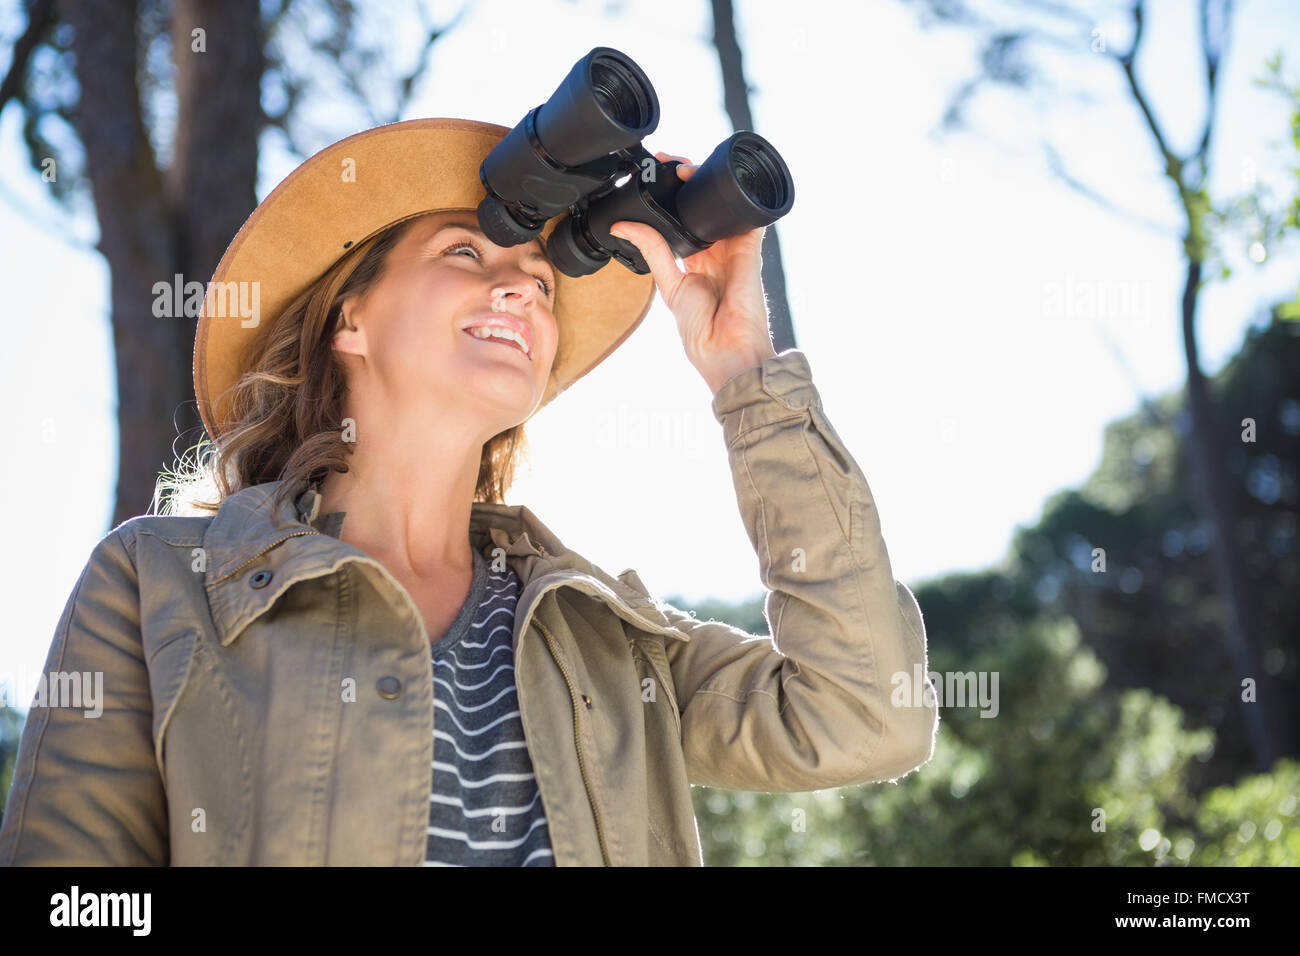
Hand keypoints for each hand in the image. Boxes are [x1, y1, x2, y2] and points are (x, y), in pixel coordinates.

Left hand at [609, 151, 776, 395]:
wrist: (726, 351)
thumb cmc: (702, 331)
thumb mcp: (669, 285)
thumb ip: (652, 251)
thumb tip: (622, 226)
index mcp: (697, 263)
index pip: (686, 221)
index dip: (674, 199)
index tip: (657, 176)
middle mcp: (718, 253)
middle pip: (705, 208)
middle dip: (689, 183)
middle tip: (669, 163)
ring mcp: (735, 250)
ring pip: (724, 206)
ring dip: (709, 183)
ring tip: (687, 167)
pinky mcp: (750, 250)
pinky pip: (749, 217)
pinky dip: (738, 197)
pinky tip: (722, 179)